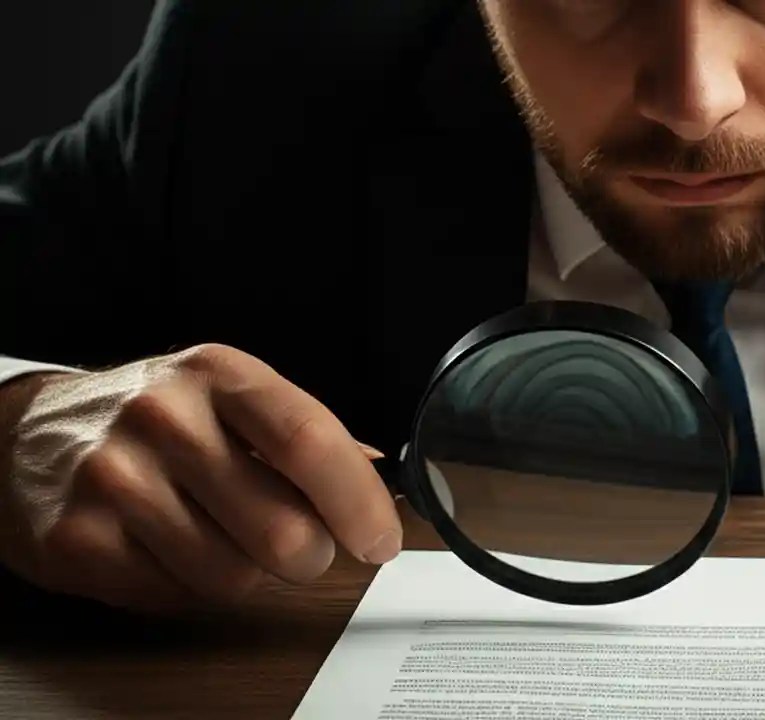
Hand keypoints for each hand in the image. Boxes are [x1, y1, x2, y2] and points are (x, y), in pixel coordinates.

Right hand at [0, 344, 401, 611]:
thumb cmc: (157, 419)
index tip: (381, 539)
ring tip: (228, 540)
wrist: (30, 435)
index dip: (359, 502)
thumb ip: (305, 437)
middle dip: (312, 555)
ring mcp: (116, 480)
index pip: (309, 440)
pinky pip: (181, 597)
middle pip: (283, 528)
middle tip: (301, 545)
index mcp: (220, 375)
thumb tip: (382, 484)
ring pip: (236, 576)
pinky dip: (196, 589)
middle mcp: (164, 419)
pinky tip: (176, 550)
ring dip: (254, 576)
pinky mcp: (80, 541)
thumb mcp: (229, 397)